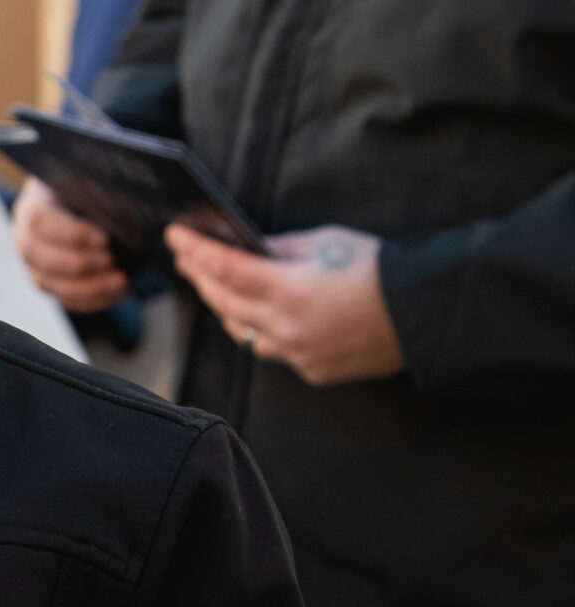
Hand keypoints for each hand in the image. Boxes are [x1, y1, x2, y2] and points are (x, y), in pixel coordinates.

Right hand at [12, 178, 130, 314]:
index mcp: (33, 202)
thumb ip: (103, 194)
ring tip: (120, 282)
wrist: (87, 205)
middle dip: (77, 263)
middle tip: (111, 261)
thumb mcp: (96, 183)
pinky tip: (117, 293)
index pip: (39, 220)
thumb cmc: (93, 190)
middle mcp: (24, 234)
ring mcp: (32, 262)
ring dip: (86, 288)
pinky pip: (62, 299)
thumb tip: (127, 214)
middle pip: (35, 255)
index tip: (104, 239)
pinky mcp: (48, 282)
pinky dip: (92, 300)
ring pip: (46, 282)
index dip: (70, 233)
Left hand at [166, 223, 405, 386]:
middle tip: (185, 258)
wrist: (431, 314)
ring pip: (242, 332)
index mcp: (290, 291)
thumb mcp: (329, 243)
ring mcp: (298, 354)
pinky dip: (259, 330)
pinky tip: (252, 315)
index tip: (175, 236)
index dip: (195, 251)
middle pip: (224, 302)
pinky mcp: (313, 370)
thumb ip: (283, 249)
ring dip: (224, 307)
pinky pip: (272, 350)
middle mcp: (287, 328)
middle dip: (201, 277)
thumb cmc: (382, 270)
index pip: (225, 269)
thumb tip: (251, 248)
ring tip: (211, 285)